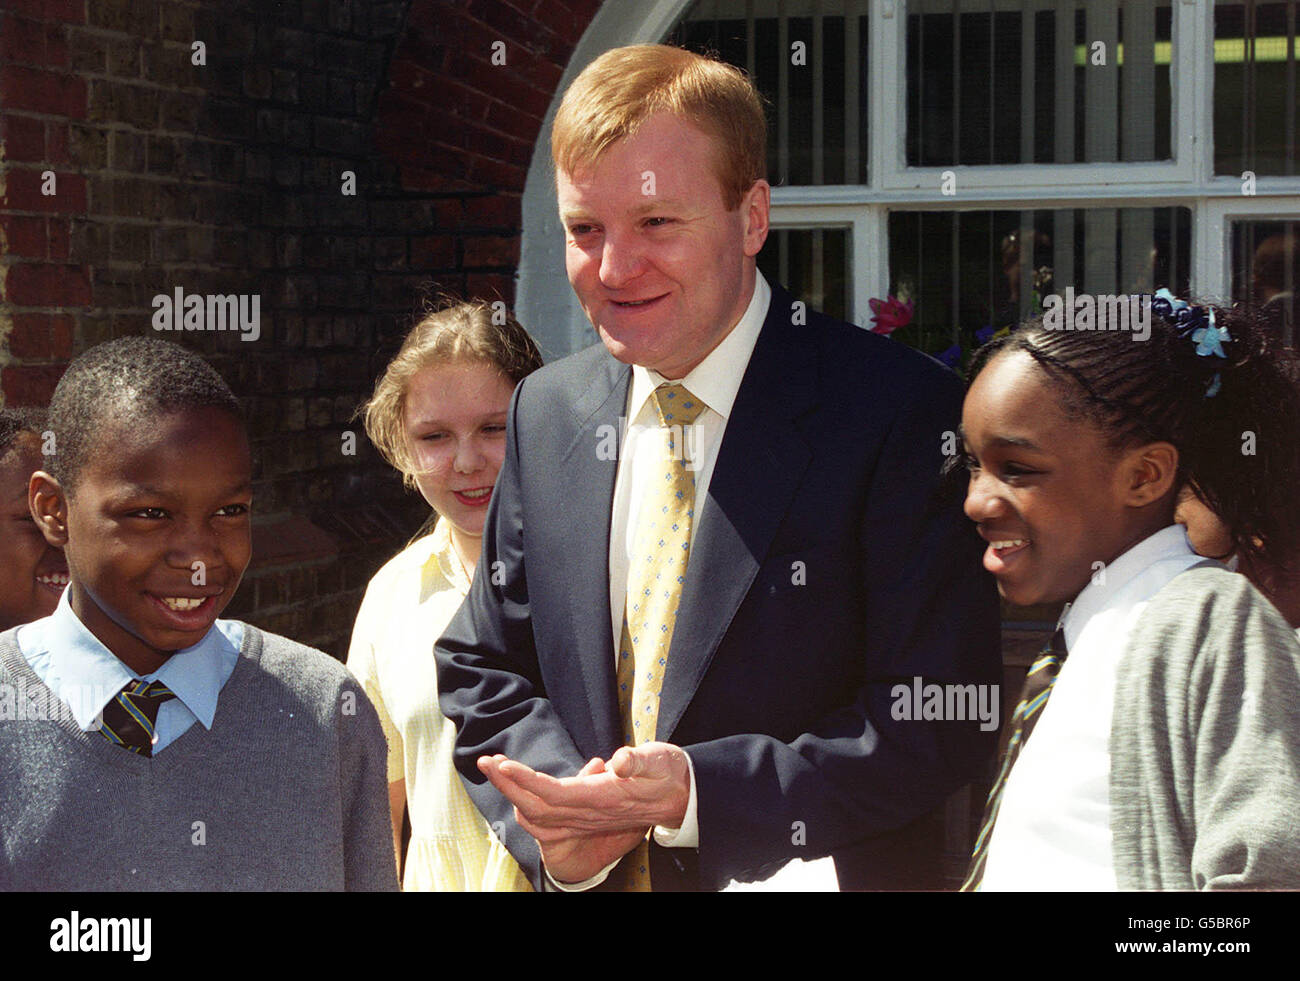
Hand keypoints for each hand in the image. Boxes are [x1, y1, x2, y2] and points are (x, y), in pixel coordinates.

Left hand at [477, 742, 691, 884]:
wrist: (682, 798)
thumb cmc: (669, 773)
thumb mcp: (660, 759)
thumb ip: (640, 760)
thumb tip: (620, 760)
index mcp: (603, 797)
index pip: (555, 793)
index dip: (526, 781)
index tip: (504, 764)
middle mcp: (590, 813)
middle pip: (538, 807)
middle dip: (508, 785)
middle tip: (486, 761)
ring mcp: (587, 820)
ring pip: (539, 817)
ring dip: (513, 795)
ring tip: (496, 770)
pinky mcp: (587, 819)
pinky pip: (549, 823)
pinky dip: (528, 810)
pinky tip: (519, 792)